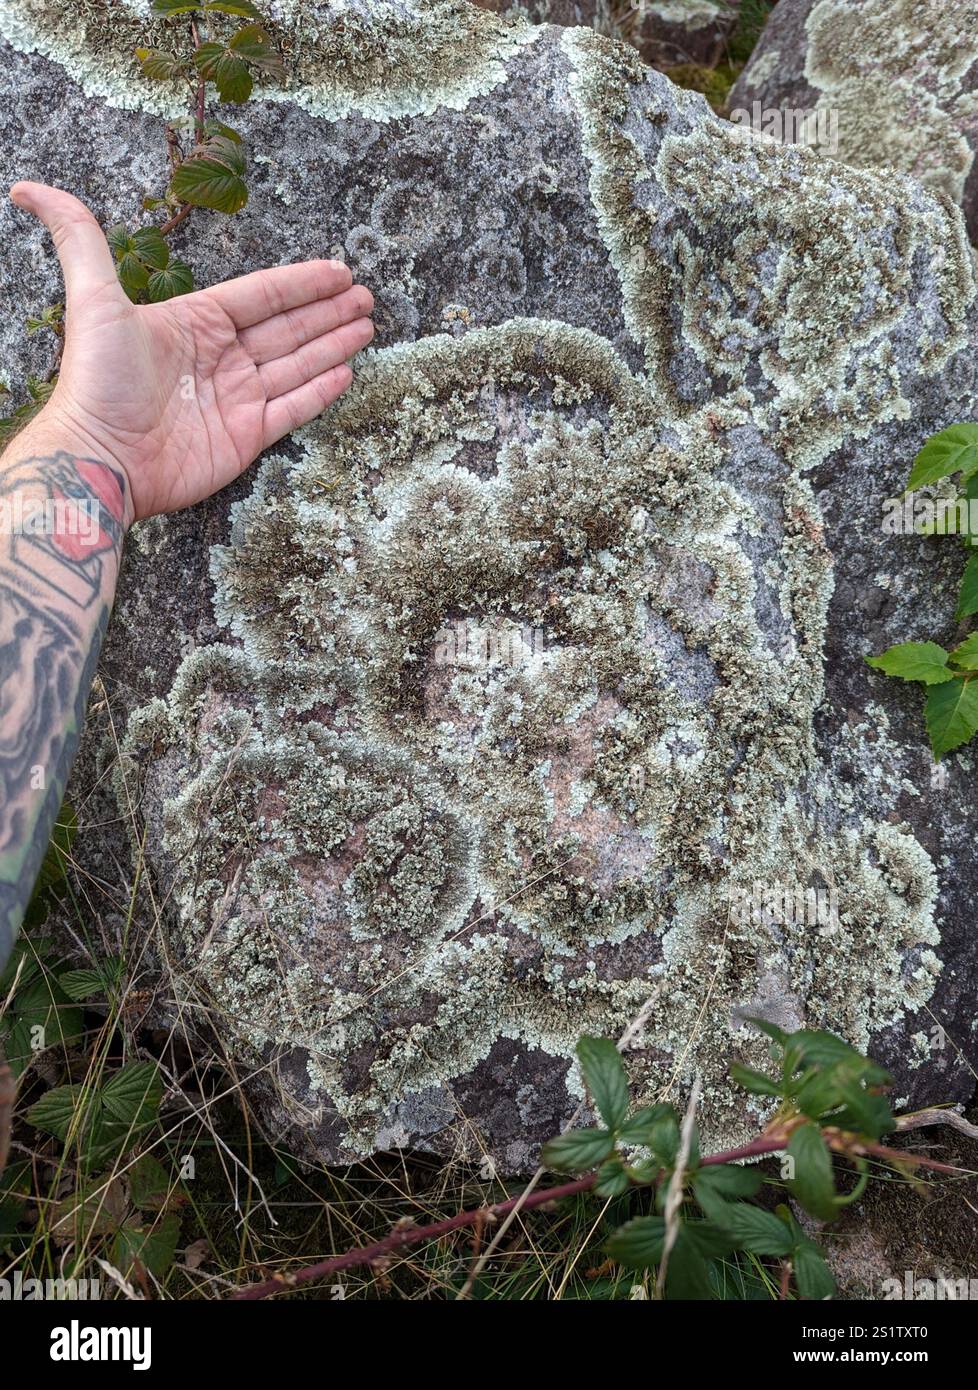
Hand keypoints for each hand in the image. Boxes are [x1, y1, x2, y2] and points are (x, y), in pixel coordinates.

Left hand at [9, 182, 374, 522]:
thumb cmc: (96, 381)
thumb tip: (28, 187)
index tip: (338, 271)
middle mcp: (220, 359)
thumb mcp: (91, 300)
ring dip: (332, 345)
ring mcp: (235, 400)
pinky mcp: (245, 438)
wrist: (102, 456)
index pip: (261, 296)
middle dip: (327, 312)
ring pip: (296, 364)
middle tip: (364, 298)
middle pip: (286, 328)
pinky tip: (345, 371)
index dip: (302, 283)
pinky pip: (292, 409)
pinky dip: (319, 391)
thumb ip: (79, 240)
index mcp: (195, 323)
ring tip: (365, 327)